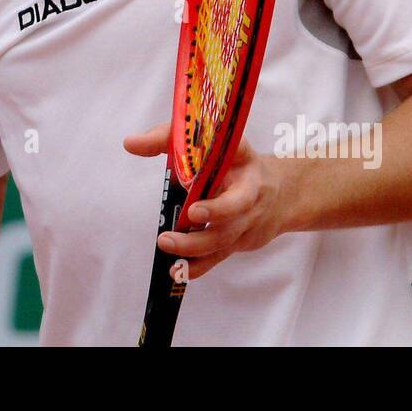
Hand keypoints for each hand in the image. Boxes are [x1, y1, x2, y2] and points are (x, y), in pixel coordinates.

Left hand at [124, 122, 291, 280]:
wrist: (282, 192)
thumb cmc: (236, 161)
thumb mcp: (213, 140)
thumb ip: (170, 138)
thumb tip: (130, 143)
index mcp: (246, 171)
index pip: (238, 187)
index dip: (219, 204)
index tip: (194, 209)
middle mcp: (250, 200)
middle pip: (229, 220)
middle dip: (200, 231)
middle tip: (167, 237)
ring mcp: (245, 224)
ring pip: (222, 242)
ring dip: (193, 251)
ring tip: (166, 248)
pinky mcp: (238, 242)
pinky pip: (219, 257)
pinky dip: (199, 267)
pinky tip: (178, 272)